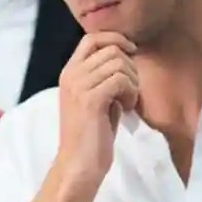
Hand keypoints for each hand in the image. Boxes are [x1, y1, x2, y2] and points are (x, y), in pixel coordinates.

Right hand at [55, 33, 138, 187]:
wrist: (79, 163)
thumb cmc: (91, 134)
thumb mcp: (96, 98)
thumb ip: (104, 76)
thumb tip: (126, 57)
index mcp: (69, 72)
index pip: (92, 38)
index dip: (115, 39)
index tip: (131, 53)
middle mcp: (71, 74)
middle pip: (111, 49)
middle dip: (130, 67)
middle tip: (129, 91)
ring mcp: (79, 85)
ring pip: (119, 63)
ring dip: (132, 81)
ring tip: (127, 101)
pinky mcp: (91, 99)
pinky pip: (121, 80)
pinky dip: (131, 92)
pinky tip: (127, 108)